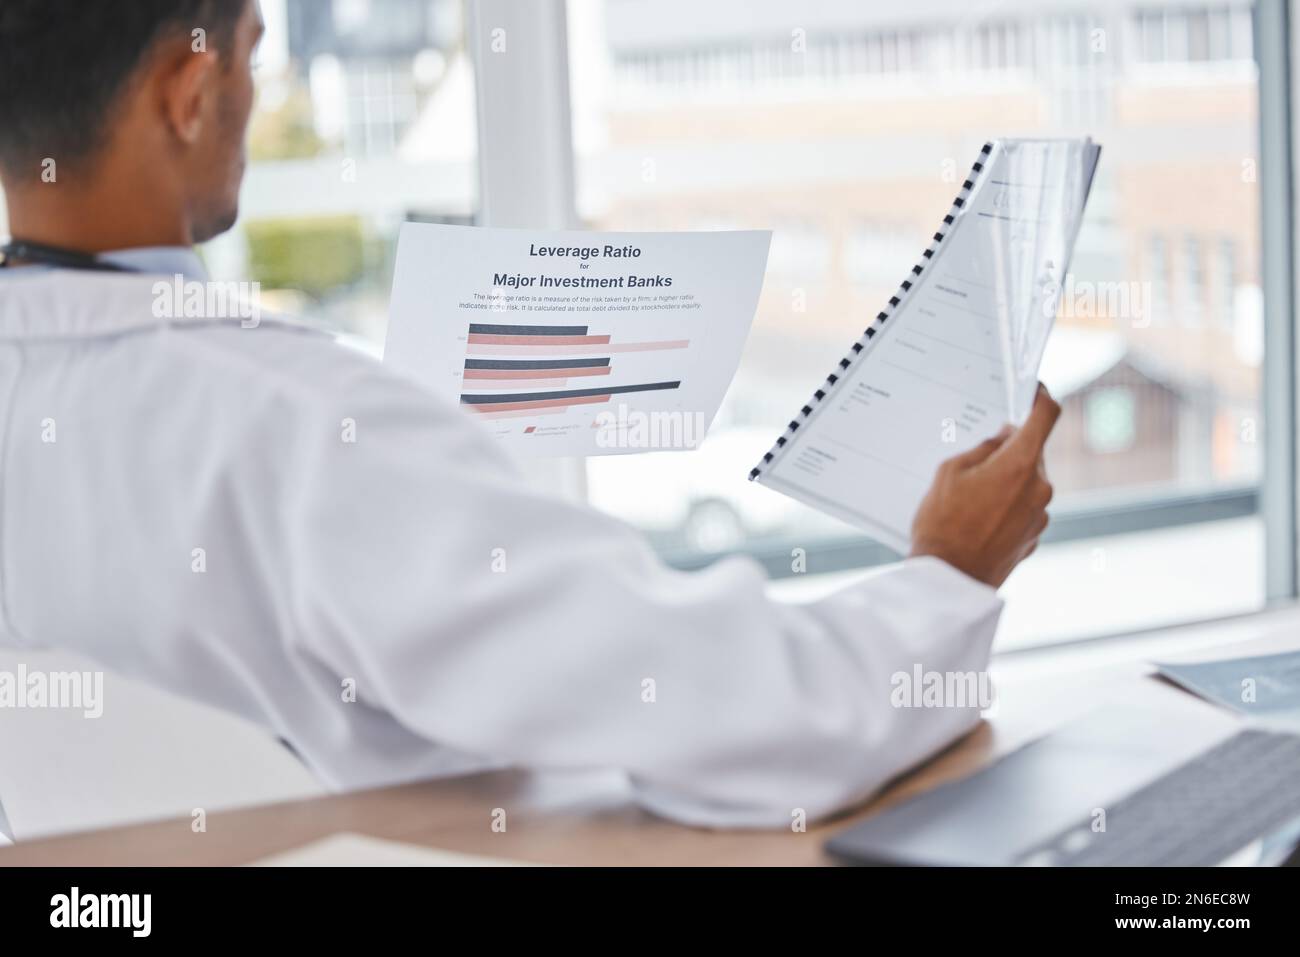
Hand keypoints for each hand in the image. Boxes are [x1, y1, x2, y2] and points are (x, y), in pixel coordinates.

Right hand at [909, 384, 1060, 587]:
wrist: (948, 581)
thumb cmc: (942, 525)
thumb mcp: (949, 473)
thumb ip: (982, 449)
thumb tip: (1002, 439)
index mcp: (1021, 465)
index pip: (1046, 417)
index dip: (1040, 398)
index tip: (1032, 391)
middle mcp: (1040, 489)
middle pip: (1032, 454)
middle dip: (1009, 450)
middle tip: (977, 455)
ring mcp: (1040, 517)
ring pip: (1027, 484)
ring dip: (1005, 481)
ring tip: (969, 497)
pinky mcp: (1033, 539)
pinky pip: (1023, 510)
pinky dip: (1005, 507)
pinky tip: (976, 519)